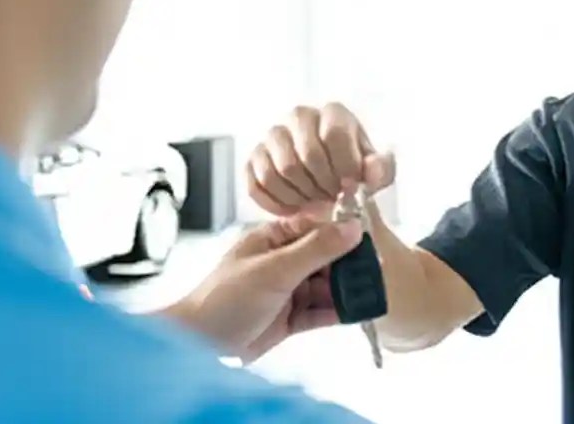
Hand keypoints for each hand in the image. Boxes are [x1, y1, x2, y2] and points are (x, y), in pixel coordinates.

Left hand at [165, 215, 362, 361]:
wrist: (198, 346)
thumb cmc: (225, 299)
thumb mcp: (275, 269)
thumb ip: (316, 249)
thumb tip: (353, 228)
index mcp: (272, 239)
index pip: (316, 228)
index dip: (343, 233)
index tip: (369, 241)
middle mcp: (280, 262)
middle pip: (325, 258)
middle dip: (349, 266)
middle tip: (375, 272)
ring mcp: (285, 291)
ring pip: (325, 286)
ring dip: (345, 290)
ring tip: (370, 293)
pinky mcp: (287, 319)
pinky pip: (319, 312)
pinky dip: (336, 312)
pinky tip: (355, 312)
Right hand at [247, 103, 395, 215]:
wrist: (331, 177)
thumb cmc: (354, 170)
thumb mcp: (376, 171)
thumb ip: (380, 170)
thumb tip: (370, 171)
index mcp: (333, 113)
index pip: (334, 135)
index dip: (343, 166)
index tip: (349, 186)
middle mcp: (299, 116)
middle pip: (306, 155)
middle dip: (323, 186)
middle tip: (332, 200)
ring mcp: (273, 136)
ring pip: (278, 171)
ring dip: (299, 198)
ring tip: (315, 205)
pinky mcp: (254, 158)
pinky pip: (256, 185)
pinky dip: (275, 204)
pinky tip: (293, 211)